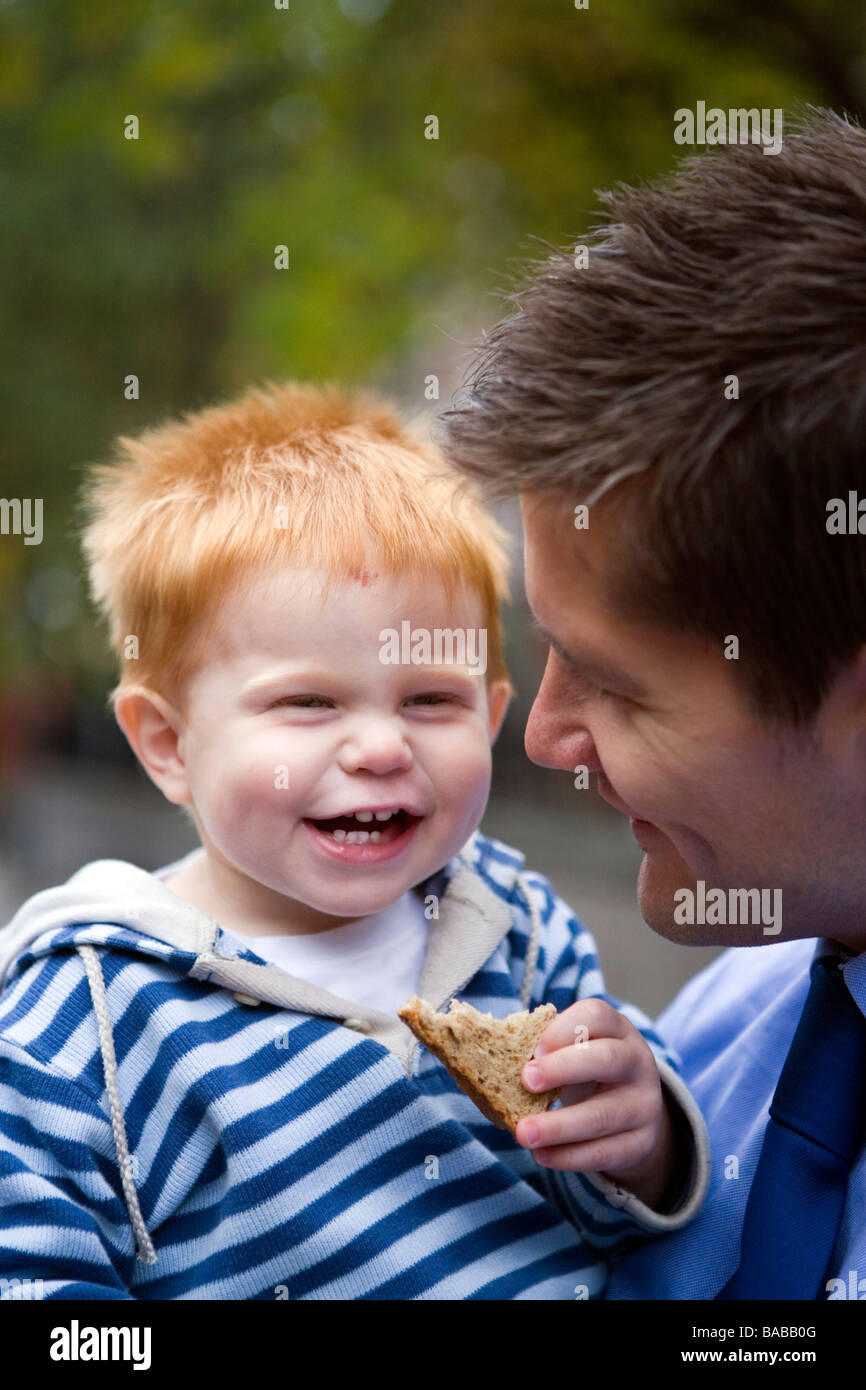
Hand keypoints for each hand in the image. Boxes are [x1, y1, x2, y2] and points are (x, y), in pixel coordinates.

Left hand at [514, 998, 676, 1208]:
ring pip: (602, 1115)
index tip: (533, 1048)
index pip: (596, 1015)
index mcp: (616, 1029)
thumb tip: (496, 1060)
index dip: (563, 1029)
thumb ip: (545, 1049)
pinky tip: (542, 1155)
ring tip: (524, 1133)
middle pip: (606, 1059)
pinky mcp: (641, 1142)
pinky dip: (569, 1156)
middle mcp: (636, 1061)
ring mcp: (643, 1103)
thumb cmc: (588, 1070)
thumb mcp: (576, 1050)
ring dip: (559, 1126)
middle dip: (562, 1069)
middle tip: (526, 1081)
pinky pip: (604, 1152)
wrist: (633, 1110)